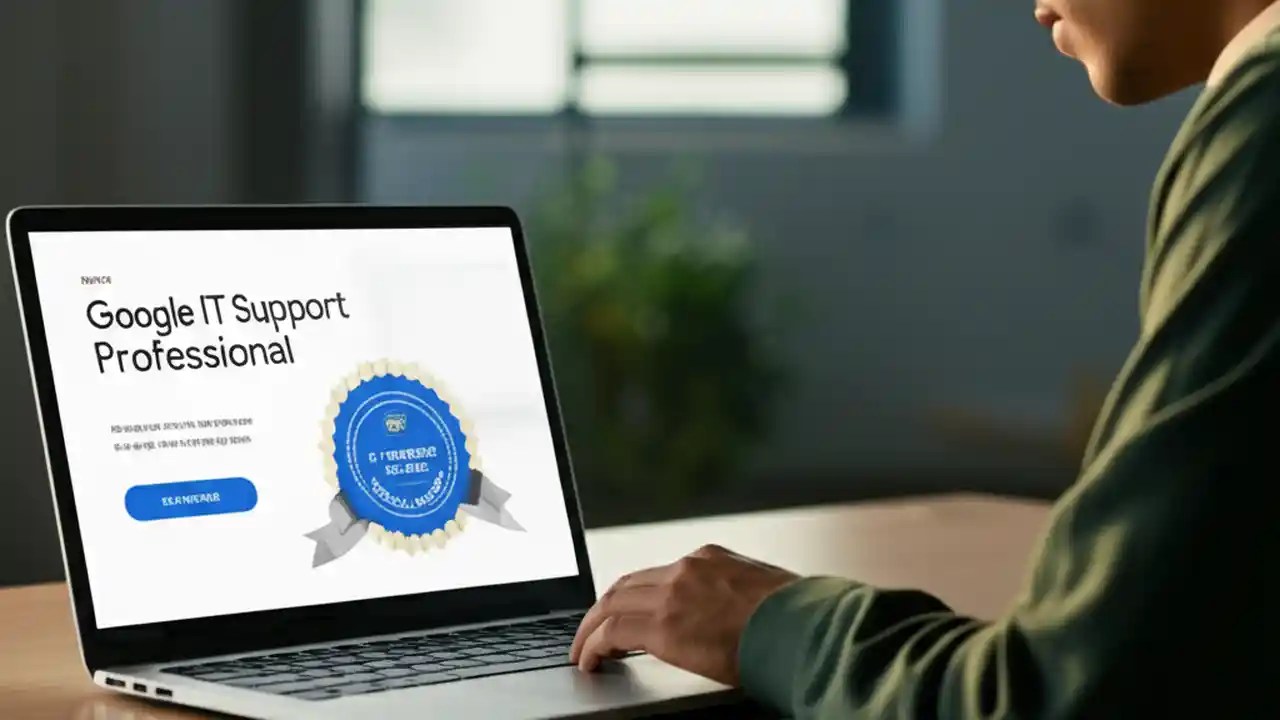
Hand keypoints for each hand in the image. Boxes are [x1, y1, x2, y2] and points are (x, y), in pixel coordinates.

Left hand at [570, 544, 798, 684]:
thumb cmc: (796, 616)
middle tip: (591, 630)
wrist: (804, 626)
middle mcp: (686, 569)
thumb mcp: (763, 591)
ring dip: (592, 627)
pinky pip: (612, 631)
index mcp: (710, 559)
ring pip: (612, 604)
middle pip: (627, 584)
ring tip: (582, 649)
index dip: (635, 595)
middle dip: (605, 608)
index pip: (658, 574)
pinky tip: (589, 660)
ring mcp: (672, 594)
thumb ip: (735, 597)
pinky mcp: (664, 625)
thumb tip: (733, 616)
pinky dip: (593, 644)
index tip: (625, 611)